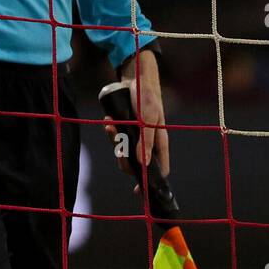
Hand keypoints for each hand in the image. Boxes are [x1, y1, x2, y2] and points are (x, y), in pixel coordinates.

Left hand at [103, 49, 168, 189]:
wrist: (136, 78)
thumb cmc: (148, 98)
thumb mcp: (149, 120)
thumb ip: (146, 141)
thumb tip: (142, 164)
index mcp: (160, 144)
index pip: (159, 170)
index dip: (150, 182)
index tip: (138, 191)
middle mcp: (148, 143)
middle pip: (135, 164)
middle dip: (123, 158)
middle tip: (117, 148)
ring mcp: (136, 137)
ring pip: (123, 151)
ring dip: (114, 141)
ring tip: (110, 125)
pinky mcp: (125, 129)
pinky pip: (116, 138)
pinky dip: (111, 132)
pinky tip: (108, 121)